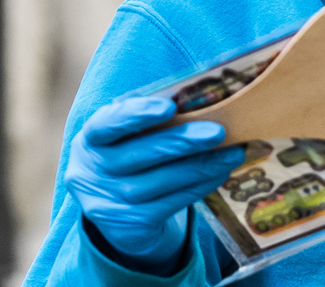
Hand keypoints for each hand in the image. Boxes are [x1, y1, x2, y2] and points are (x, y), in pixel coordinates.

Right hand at [65, 96, 243, 271]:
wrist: (114, 208)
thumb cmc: (130, 153)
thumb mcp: (128, 135)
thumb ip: (152, 117)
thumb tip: (204, 100)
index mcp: (92, 138)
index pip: (107, 124)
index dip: (136, 114)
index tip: (169, 106)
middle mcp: (93, 171)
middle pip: (139, 155)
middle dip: (181, 142)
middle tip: (217, 132)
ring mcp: (109, 201)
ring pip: (160, 182)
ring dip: (201, 166)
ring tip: (232, 154)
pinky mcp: (130, 224)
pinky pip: (171, 202)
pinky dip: (199, 186)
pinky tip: (220, 172)